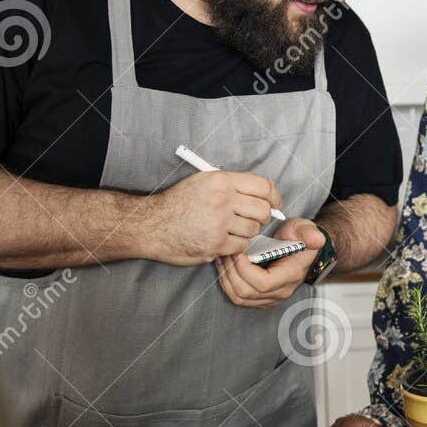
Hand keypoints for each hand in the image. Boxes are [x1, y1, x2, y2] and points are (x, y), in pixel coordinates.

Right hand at [143, 170, 281, 264]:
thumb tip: (265, 194)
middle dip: (261, 217)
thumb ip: (233, 185)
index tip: (275, 204)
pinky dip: (235, 245)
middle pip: (263, 210)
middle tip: (251, 219)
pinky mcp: (215, 244)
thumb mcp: (203, 182)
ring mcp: (219, 223)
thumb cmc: (177, 203)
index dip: (274, 197)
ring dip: (245, 231)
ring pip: (253, 230)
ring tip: (229, 228)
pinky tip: (221, 239)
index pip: (263, 186)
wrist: (151, 225)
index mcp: (221, 181)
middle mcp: (222, 200)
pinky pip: (241, 245)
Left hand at [216, 217, 323, 308]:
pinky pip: (238, 297)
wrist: (299, 247)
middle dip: (231, 272)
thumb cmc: (299, 238)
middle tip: (227, 252)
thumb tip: (317, 239)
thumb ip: (309, 233)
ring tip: (224, 258)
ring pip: (239, 298)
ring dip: (226, 278)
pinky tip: (226, 266)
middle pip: (246, 293)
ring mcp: (269, 297)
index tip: (238, 252)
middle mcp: (280, 291)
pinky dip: (227, 282)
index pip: (263, 283)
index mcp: (290, 276)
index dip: (245, 270)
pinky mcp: (259, 298)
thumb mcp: (305, 229)